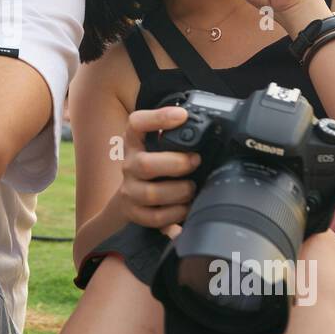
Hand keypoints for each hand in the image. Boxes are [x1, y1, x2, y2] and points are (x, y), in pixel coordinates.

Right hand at [116, 106, 201, 234]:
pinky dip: (175, 214)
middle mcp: (129, 165)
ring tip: (192, 188)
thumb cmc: (153, 167)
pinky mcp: (136, 213)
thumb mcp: (157, 147)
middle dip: (176, 164)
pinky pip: (156, 217)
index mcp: (134, 143)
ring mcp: (130, 191)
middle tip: (195, 161)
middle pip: (144, 164)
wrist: (128, 199)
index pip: (136, 123)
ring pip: (151, 194)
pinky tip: (185, 208)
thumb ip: (175, 137)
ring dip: (179, 192)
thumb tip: (206, 128)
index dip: (158, 118)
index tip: (182, 115)